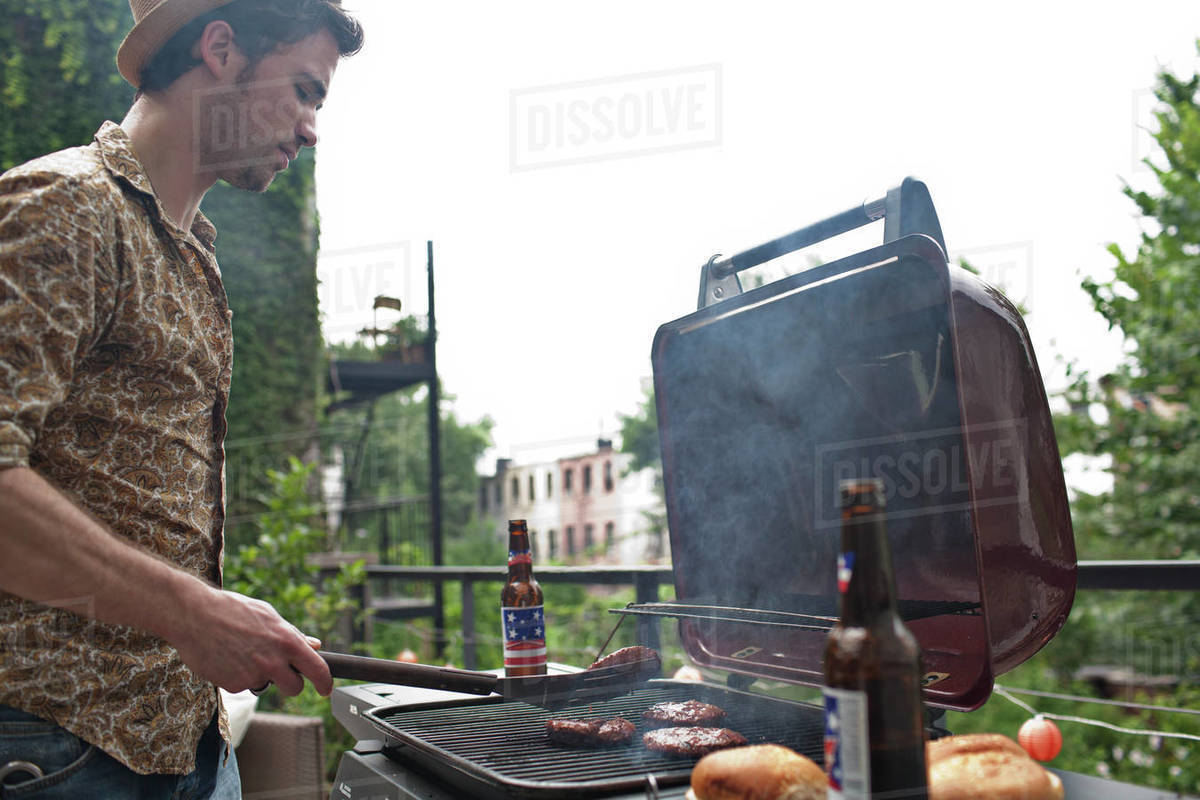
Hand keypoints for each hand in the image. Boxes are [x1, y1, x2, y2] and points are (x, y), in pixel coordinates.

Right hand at [167, 586, 332, 696]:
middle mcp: (273, 661)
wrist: (192, 615)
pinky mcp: (232, 685)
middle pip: (294, 688)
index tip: (326, 689)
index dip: (325, 682)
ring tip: (241, 652)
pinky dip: (237, 676)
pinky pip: (242, 685)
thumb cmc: (231, 610)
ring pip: (264, 685)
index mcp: (287, 640)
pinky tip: (226, 657)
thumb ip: (292, 634)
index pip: (317, 669)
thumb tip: (315, 645)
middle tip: (279, 671)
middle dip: (290, 683)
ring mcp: (252, 675)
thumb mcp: (267, 615)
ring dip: (259, 675)